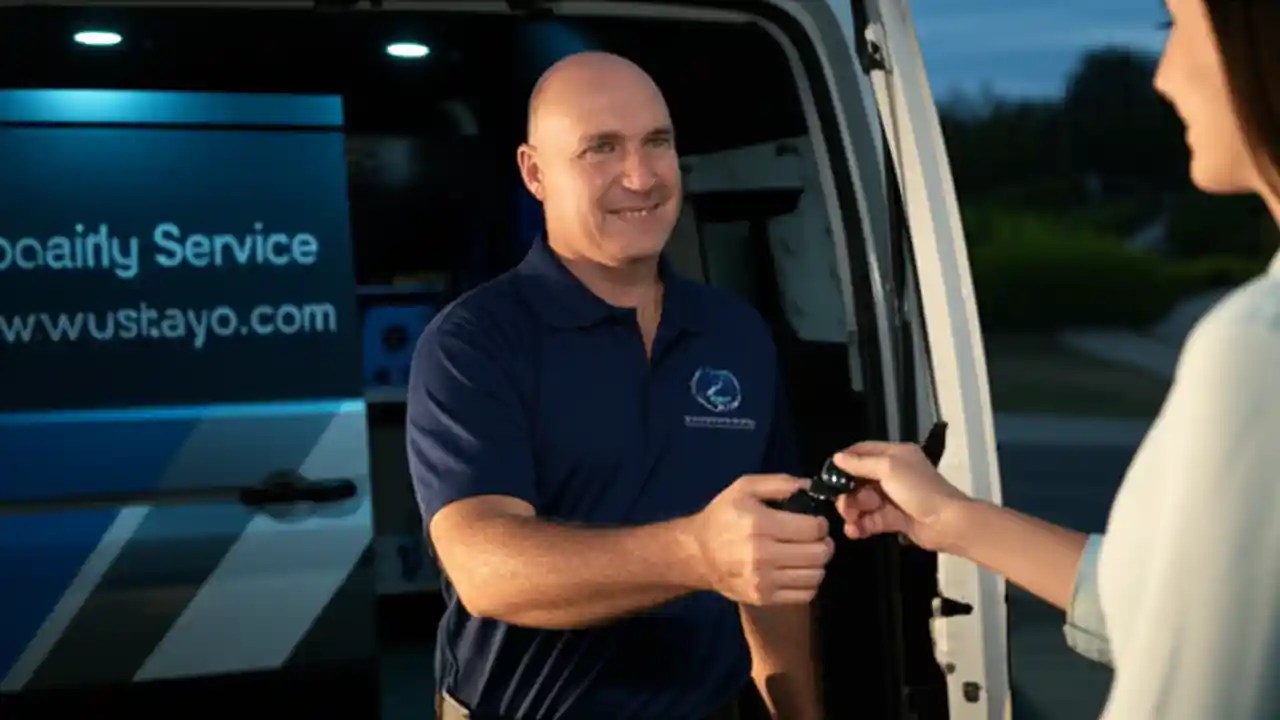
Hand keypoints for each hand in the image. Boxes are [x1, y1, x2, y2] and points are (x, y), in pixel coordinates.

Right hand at [690, 474, 834, 604]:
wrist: (697, 554)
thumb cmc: (723, 517)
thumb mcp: (744, 488)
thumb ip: (779, 483)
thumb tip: (811, 487)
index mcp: (760, 524)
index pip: (813, 529)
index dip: (821, 524)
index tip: (815, 522)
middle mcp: (763, 555)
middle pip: (819, 554)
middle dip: (824, 544)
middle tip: (816, 539)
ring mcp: (763, 581)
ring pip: (815, 576)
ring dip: (818, 564)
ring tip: (807, 555)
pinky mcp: (763, 598)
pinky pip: (804, 595)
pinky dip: (809, 583)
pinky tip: (798, 571)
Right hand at [831, 441, 971, 551]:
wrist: (948, 523)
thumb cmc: (919, 490)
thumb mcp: (889, 469)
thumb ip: (861, 464)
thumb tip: (837, 458)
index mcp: (895, 455)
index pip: (863, 451)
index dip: (845, 460)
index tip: (829, 474)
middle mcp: (893, 474)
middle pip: (859, 480)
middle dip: (848, 493)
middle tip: (843, 505)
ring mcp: (893, 498)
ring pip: (863, 502)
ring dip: (853, 511)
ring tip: (850, 521)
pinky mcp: (894, 519)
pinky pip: (871, 520)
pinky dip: (861, 525)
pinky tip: (854, 531)